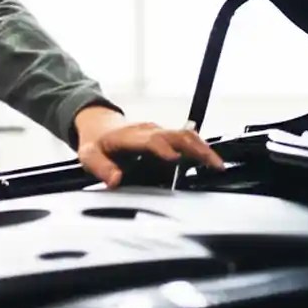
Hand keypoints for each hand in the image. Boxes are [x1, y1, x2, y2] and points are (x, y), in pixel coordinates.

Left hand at [74, 106, 224, 188]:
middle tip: (213, 165)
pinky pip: (187, 138)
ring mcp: (159, 132)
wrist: (100, 126)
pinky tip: (212, 162)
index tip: (174, 158)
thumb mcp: (89, 156)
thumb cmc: (96, 143)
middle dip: (195, 148)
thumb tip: (115, 180)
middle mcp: (148, 131)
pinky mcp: (166, 135)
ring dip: (203, 148)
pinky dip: (201, 148)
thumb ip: (101, 168)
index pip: (149, 139)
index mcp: (129, 137)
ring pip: (186, 135)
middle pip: (176, 134)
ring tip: (218, 166)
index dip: (162, 147)